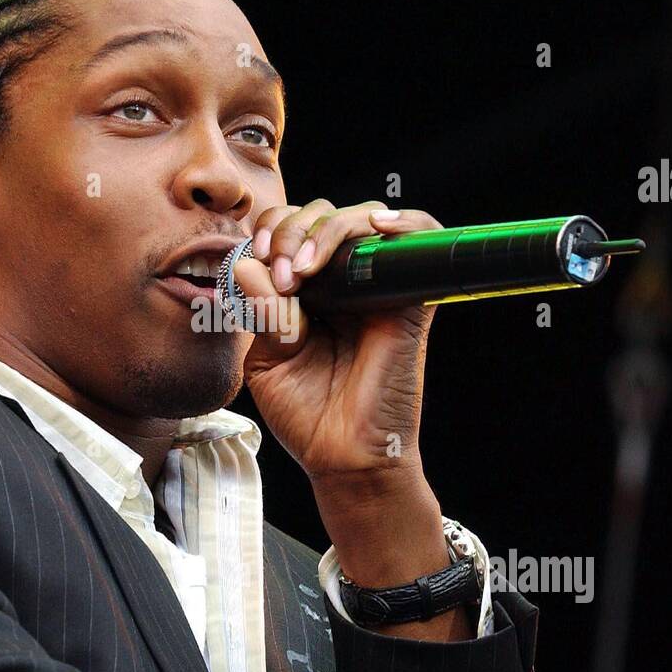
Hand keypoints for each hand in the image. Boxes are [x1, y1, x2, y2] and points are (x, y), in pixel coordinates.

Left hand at [235, 198, 444, 482]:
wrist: (342, 457)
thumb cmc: (306, 415)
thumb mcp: (266, 360)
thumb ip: (261, 312)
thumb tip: (249, 265)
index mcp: (307, 291)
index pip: (291, 229)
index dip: (270, 230)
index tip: (254, 259)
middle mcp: (345, 282)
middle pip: (323, 215)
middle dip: (291, 229)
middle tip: (280, 272)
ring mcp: (380, 287)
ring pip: (364, 218)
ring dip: (327, 228)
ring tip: (302, 267)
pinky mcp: (412, 301)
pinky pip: (423, 241)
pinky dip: (404, 222)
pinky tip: (375, 227)